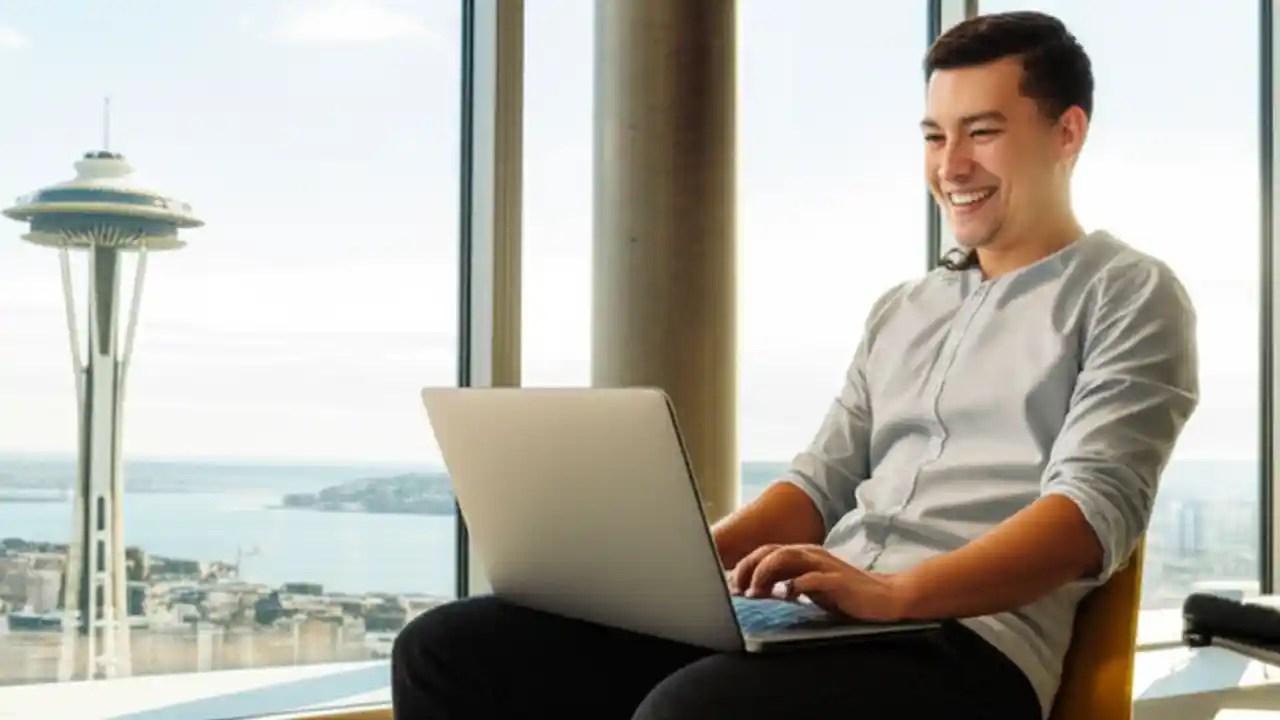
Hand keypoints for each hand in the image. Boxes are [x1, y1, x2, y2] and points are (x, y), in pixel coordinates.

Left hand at [729, 544, 911, 622]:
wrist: (885, 597)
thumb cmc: (844, 594)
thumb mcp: (810, 588)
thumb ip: (786, 584)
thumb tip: (755, 592)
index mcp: (802, 554)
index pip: (765, 552)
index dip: (744, 566)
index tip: (731, 586)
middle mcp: (810, 554)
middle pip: (770, 550)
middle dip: (748, 567)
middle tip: (736, 589)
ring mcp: (824, 565)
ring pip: (786, 557)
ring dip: (765, 573)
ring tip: (754, 592)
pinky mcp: (838, 580)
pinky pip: (812, 578)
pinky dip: (795, 585)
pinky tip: (785, 595)